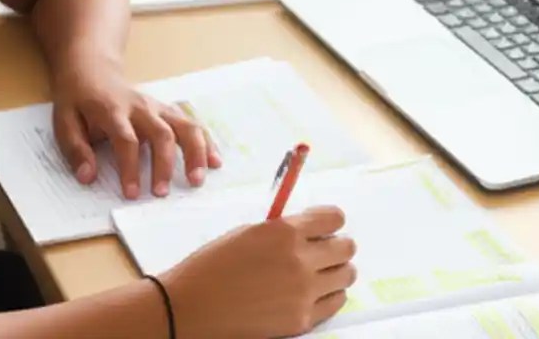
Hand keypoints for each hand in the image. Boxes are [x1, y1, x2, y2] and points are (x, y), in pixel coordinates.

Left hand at [51, 61, 222, 199]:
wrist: (93, 68)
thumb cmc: (78, 99)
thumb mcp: (64, 121)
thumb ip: (76, 150)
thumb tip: (87, 177)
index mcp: (112, 110)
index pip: (126, 140)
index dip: (130, 168)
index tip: (132, 194)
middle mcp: (140, 107)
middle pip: (162, 134)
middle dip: (165, 165)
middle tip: (162, 193)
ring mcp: (157, 107)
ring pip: (184, 126)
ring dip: (195, 153)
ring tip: (198, 179)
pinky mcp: (167, 110)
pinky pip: (191, 124)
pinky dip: (205, 142)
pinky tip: (215, 161)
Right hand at [160, 206, 356, 338]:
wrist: (192, 307)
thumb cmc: (212, 267)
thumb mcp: (248, 234)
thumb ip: (282, 231)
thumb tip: (308, 231)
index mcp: (285, 232)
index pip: (334, 218)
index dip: (330, 221)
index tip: (323, 226)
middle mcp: (301, 260)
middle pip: (346, 247)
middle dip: (336, 246)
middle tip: (322, 251)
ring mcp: (304, 292)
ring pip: (346, 275)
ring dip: (335, 271)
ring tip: (317, 273)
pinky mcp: (302, 319)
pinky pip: (336, 302)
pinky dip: (329, 295)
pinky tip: (312, 293)